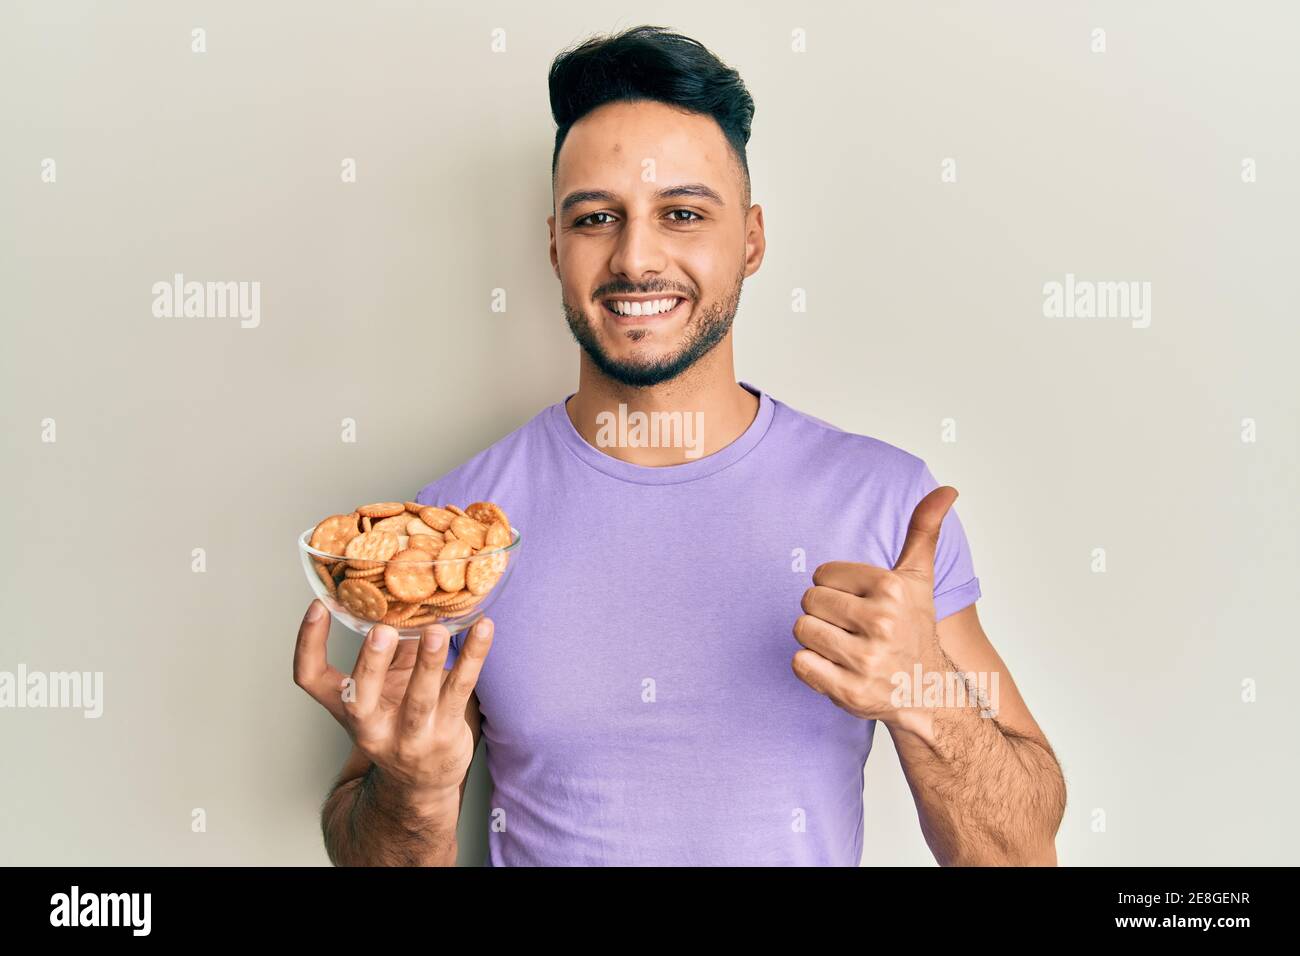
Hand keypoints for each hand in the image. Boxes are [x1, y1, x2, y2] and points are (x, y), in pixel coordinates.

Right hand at [293, 601, 493, 801]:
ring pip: (418, 699)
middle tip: (381, 630)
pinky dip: (473, 657)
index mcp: (347, 708)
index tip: (318, 606)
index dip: (308, 644)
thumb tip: (405, 593)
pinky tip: (484, 629)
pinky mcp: (445, 734)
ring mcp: (408, 736)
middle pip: (360, 699)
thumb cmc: (399, 721)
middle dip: (371, 664)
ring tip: (435, 631)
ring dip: (426, 663)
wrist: (421, 782)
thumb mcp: (385, 688)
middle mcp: (370, 726)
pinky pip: (460, 691)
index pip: (310, 679)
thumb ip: (393, 648)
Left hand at [791, 485, 956, 723]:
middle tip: (850, 627)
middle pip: (808, 601)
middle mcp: (882, 623)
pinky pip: (799, 663)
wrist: (927, 692)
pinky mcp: (849, 691)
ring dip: (816, 640)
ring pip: (801, 630)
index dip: (834, 588)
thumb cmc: (915, 629)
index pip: (822, 574)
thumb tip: (947, 489)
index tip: (859, 603)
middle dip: (823, 613)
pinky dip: (812, 667)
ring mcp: (865, 660)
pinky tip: (837, 668)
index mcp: (892, 589)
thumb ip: (923, 530)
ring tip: (844, 647)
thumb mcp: (918, 578)